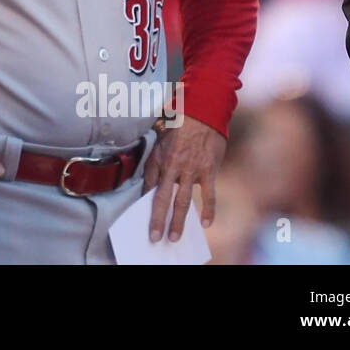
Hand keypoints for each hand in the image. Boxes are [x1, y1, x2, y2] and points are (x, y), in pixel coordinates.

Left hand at [142, 115, 225, 241]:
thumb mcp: (159, 142)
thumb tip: (149, 185)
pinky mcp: (208, 171)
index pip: (149, 186)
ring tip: (175, 237)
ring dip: (178, 221)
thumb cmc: (179, 126)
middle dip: (157, 220)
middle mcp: (173, 167)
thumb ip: (155, 164)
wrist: (202, 112)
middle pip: (162, 199)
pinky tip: (206, 223)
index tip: (141, 217)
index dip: (144, 202)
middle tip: (154, 237)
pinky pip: (208, 195)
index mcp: (159, 160)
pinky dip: (208, 210)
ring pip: (183, 201)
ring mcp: (192, 170)